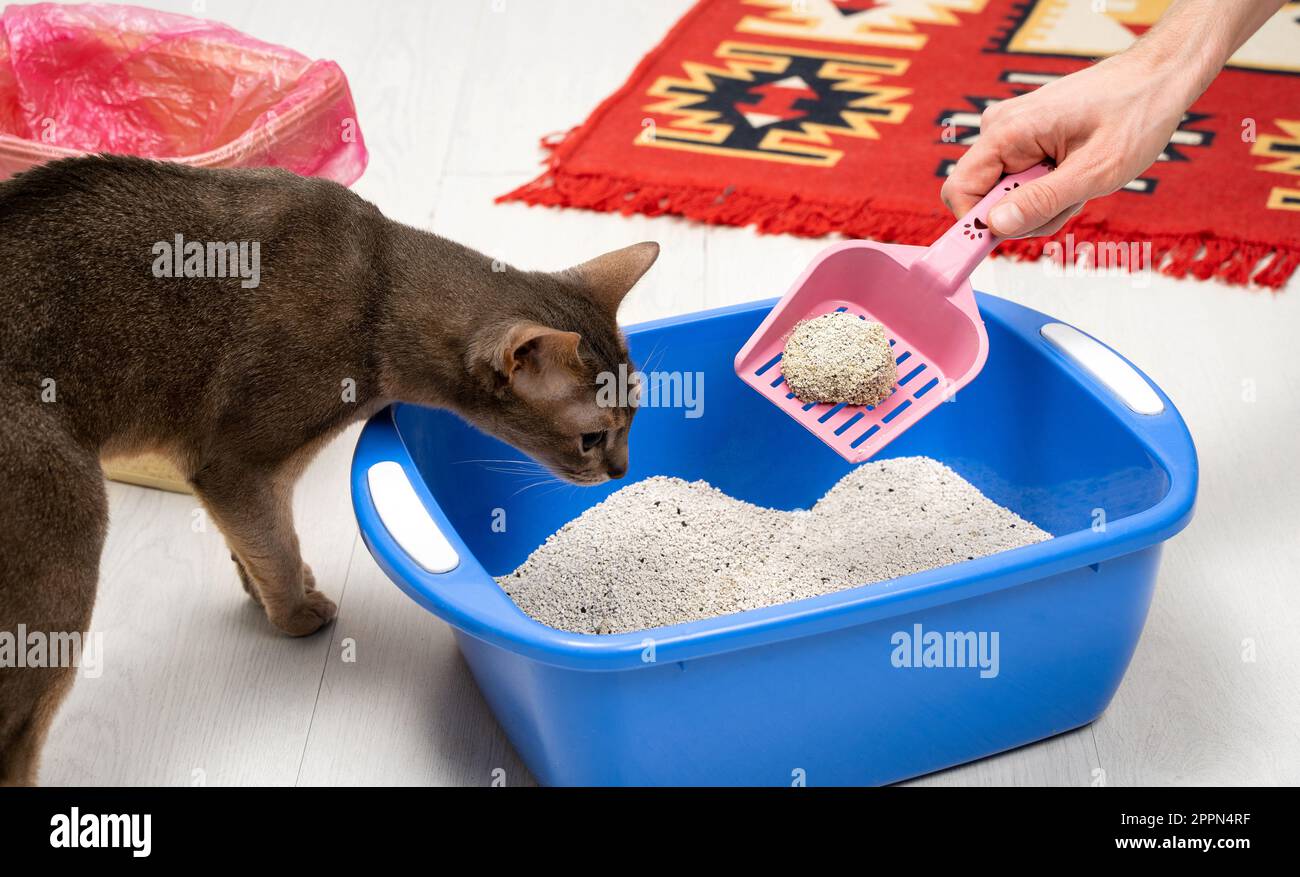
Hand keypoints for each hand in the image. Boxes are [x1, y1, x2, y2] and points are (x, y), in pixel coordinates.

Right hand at [940, 52, 1192, 238]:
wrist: (1156, 78)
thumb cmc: (1135, 113)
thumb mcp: (1094, 171)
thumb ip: (1041, 201)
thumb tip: (995, 226)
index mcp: (1008, 131)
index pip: (960, 191)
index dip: (977, 224)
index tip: (1004, 242)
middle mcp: (1000, 129)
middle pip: (984, 198)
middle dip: (1023, 214)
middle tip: (1069, 202)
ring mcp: (1011, 133)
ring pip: (1004, 194)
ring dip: (1041, 204)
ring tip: (1080, 184)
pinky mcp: (1024, 139)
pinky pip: (1019, 181)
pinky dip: (1047, 190)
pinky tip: (1075, 175)